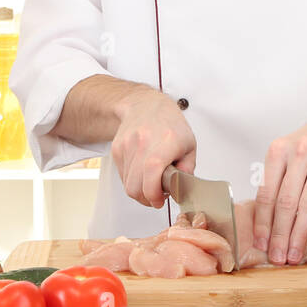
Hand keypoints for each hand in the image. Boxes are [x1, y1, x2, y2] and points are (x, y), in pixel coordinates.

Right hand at [108, 90, 196, 208]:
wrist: (145, 106)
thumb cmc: (170, 125)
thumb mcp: (189, 145)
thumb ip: (187, 170)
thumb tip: (181, 190)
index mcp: (167, 140)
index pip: (152, 170)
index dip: (154, 192)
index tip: (160, 200)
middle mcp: (144, 141)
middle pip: (135, 185)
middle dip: (146, 199)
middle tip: (157, 197)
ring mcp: (127, 145)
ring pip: (128, 184)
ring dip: (140, 191)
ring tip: (151, 183)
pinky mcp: (117, 149)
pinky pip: (122, 177)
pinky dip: (132, 181)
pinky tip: (142, 173)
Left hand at [253, 107, 306, 264]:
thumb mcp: (290, 150)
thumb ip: (279, 179)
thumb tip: (267, 218)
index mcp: (279, 150)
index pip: (266, 193)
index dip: (263, 222)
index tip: (261, 242)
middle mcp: (299, 152)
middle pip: (286, 202)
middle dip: (280, 235)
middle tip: (278, 255)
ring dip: (299, 234)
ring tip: (295, 252)